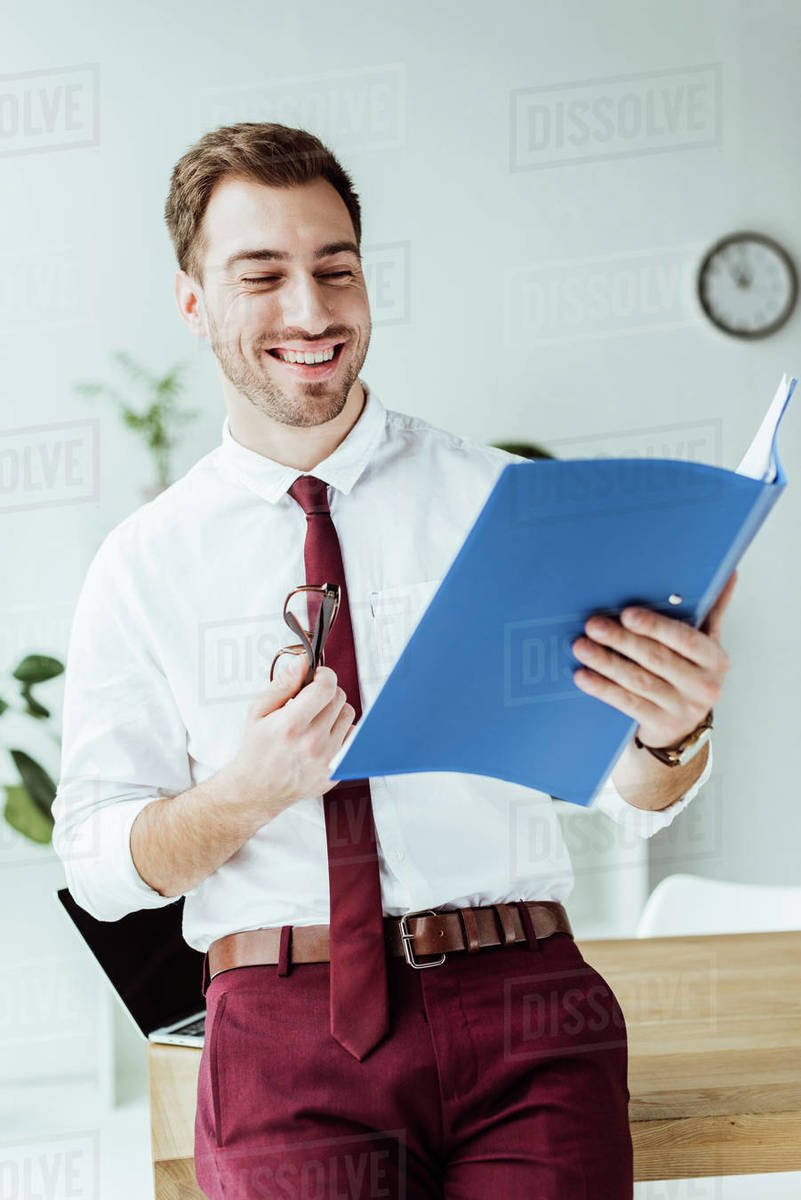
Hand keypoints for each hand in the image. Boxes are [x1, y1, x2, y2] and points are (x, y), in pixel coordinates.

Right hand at [229, 657, 354, 817]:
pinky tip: (322, 738)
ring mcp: (326, 760)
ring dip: (335, 712)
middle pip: (339, 698)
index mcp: (291, 726)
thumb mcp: (258, 710)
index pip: (326, 687)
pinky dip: (340, 733)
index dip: (324, 676)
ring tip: (315, 721)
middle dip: (326, 693)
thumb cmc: (257, 748)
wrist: (259, 789)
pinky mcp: (335, 771)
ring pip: (348, 715)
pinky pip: (352, 738)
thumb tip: (303, 661)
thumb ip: (283, 683)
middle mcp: (312, 743)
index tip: (317, 677)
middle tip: (310, 702)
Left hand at [570, 570, 736, 747]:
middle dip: (621, 640)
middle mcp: (704, 686)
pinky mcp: (660, 725)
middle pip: (657, 659)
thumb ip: (711, 610)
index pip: (686, 639)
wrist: (684, 726)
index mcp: (716, 660)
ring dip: (606, 662)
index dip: (656, 626)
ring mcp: (682, 709)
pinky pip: (626, 704)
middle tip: (593, 625)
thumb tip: (729, 572)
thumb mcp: (706, 644)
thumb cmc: (690, 673)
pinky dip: (602, 688)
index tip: (627, 614)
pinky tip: (583, 675)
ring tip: (581, 646)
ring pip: (638, 681)